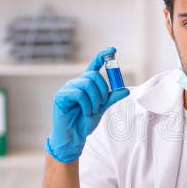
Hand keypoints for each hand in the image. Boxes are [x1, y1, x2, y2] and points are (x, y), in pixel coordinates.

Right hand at [45, 47, 129, 162]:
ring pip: (88, 84)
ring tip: (91, 111)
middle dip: (102, 91)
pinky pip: (79, 94)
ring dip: (95, 100)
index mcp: (86, 84)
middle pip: (94, 76)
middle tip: (100, 105)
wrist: (74, 137)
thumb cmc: (84, 122)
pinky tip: (84, 112)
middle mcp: (76, 83)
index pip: (94, 66)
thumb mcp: (102, 108)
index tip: (113, 50)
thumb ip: (111, 98)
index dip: (103, 56)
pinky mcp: (61, 96)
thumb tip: (125, 90)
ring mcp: (68, 88)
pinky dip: (86, 104)